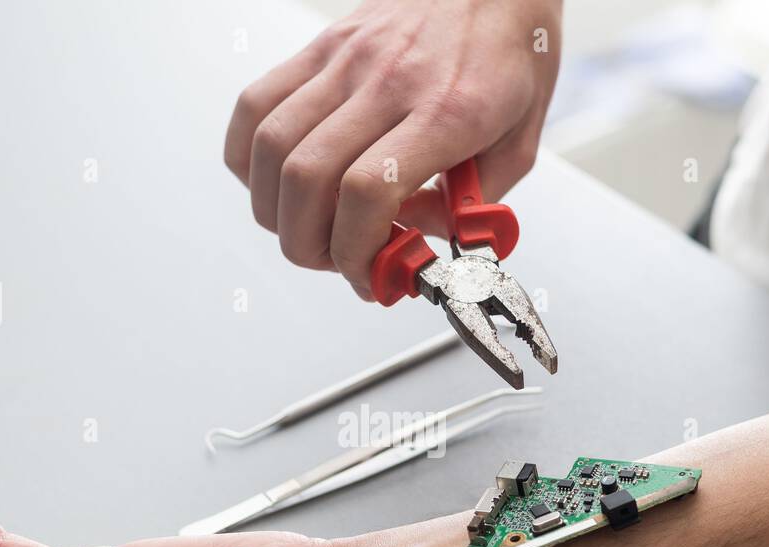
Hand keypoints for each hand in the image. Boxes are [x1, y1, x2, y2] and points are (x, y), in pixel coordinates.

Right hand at [224, 0, 562, 298]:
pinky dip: (248, 159)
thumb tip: (412, 242)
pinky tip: (276, 184)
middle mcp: (388, 82)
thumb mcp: (520, 146)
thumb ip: (471, 207)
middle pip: (307, 178)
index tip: (369, 277)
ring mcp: (346, 60)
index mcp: (446, 111)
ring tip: (307, 229)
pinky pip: (255, 105)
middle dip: (309, 245)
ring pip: (270, 146)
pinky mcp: (321, 47)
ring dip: (275, 210)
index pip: (368, 192)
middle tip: (335, 262)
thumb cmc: (509, 57)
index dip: (354, 251)